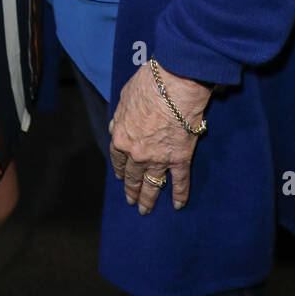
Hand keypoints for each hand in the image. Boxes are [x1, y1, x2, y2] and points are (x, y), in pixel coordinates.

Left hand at [108, 60, 209, 214]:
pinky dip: (180, 195)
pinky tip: (178, 205)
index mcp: (121, 138)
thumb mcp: (124, 98)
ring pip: (153, 184)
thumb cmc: (147, 85)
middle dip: (131, 190)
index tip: (120, 177)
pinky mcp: (180, 159)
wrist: (173, 86)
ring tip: (145, 210)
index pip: (117, 159)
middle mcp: (137, 154)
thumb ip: (119, 116)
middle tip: (131, 201)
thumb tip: (114, 126)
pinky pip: (180, 182)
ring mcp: (159, 158)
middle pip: (133, 176)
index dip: (119, 170)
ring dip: (148, 198)